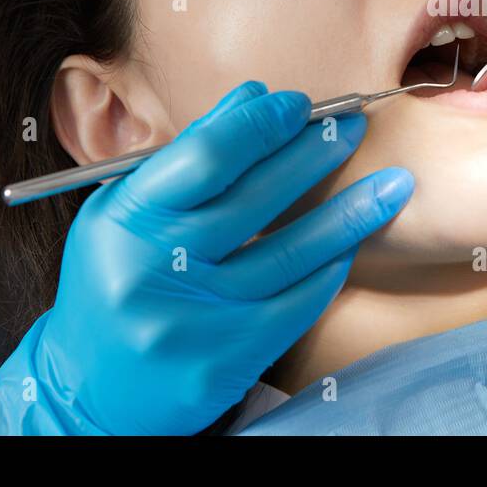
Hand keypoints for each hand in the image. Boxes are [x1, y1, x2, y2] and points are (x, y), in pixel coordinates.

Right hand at [0, 82, 412, 434]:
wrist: (92, 390)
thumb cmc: (118, 281)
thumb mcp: (129, 212)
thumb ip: (188, 155)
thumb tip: (254, 96)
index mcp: (125, 220)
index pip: (203, 158)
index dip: (258, 125)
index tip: (297, 103)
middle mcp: (155, 269)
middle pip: (255, 200)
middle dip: (313, 154)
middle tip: (353, 125)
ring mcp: (193, 319)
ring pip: (291, 254)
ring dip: (350, 212)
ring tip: (394, 183)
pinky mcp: (227, 360)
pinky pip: (298, 303)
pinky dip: (331, 267)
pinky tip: (355, 241)